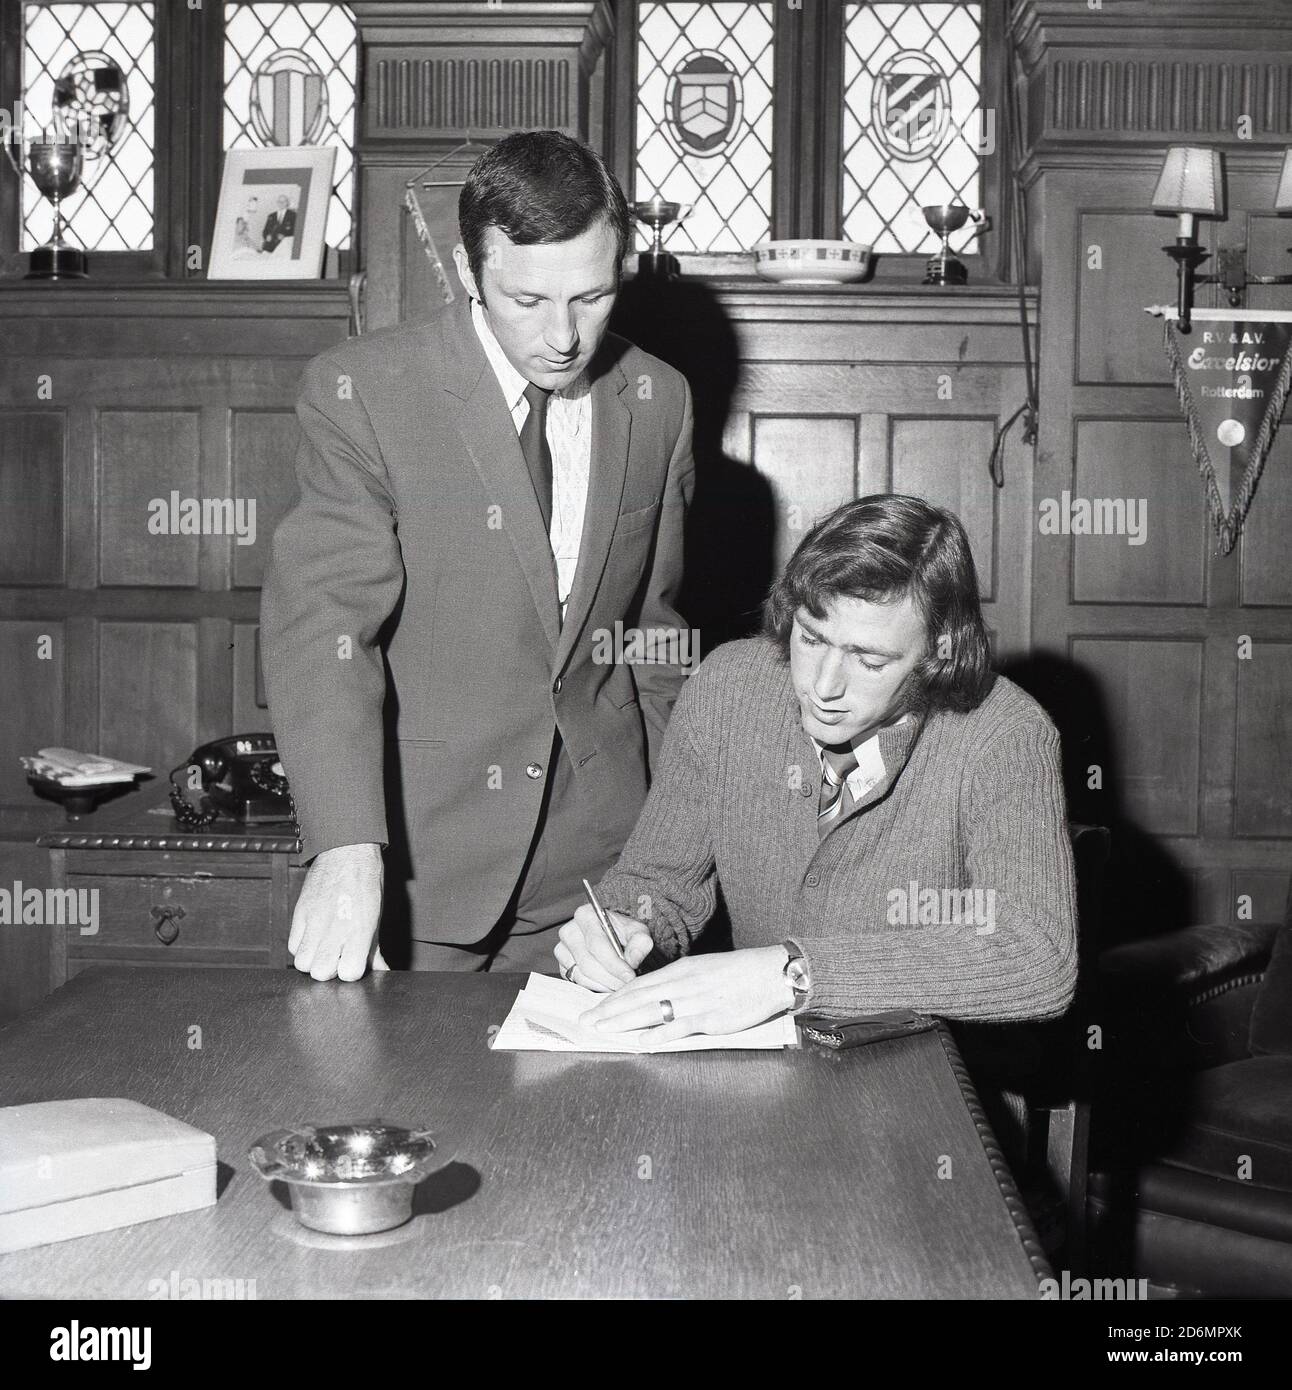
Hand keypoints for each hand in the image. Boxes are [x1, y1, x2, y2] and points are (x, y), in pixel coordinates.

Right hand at [289, 842, 386, 980]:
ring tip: (324, 947)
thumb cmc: (365, 881)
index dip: (352, 971)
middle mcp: (335, 929)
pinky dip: (302, 946)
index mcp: (359, 930)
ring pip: (303, 963)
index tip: (353, 962)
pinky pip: (293, 946)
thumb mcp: (376, 916)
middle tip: (338, 955)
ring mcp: (314, 922)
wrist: (346, 851)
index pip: (349, 973)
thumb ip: (374, 948)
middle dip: (330, 968)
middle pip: (321, 973)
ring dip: (313, 959)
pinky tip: (314, 936)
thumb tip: (381, 970)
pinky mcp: (299, 914)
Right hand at [554, 905, 653, 991]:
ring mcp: (562, 950)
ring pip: (581, 975)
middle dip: (610, 977)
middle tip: (627, 984)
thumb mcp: (637, 931)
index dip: (614, 963)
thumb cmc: (623, 933)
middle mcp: (569, 932)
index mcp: (585, 916)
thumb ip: (640, 942)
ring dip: (603, 984)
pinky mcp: (562, 966)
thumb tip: (632, 959)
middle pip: (588, 963)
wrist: (612, 936)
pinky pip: (577, 982)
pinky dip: (594, 987)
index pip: (597, 944)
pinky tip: (608, 985)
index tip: (629, 976)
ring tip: (620, 985)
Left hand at [579, 946, 793, 1042]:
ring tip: (604, 1029)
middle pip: (638, 997)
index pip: (638, 984)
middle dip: (610, 1010)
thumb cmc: (737, 973)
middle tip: (587, 1021)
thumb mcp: (702, 969)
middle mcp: (683, 983)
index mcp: (680, 970)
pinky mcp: (712, 1018)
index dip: (614, 997)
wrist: (769, 974)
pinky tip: (643, 1040)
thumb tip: (654, 995)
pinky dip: (661, 1033)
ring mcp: (696, 1000)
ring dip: (624, 1021)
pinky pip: (681, 1026)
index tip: (595, 1007)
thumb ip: (678, 982)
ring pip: (652, 1010)